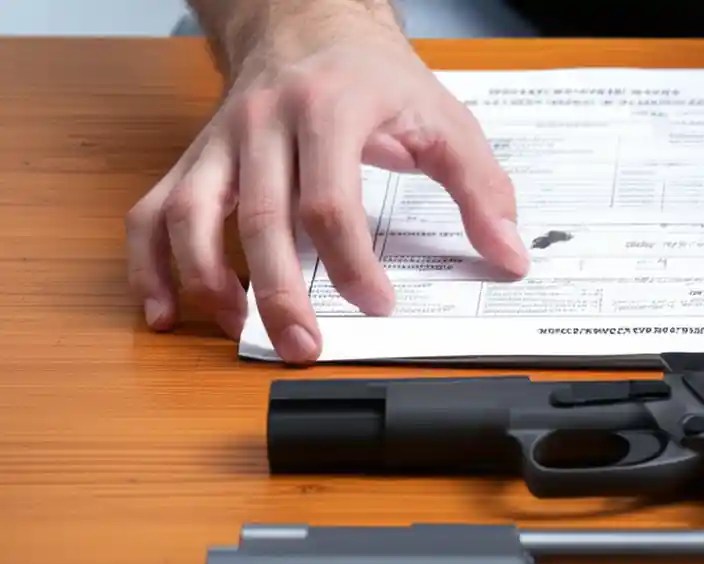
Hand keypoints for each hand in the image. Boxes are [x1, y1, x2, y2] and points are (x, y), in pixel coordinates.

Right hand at [125, 16, 527, 363]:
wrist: (309, 21)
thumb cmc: (376, 78)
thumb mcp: (444, 121)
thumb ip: (482, 189)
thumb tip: (510, 257)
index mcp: (329, 110)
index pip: (330, 201)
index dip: (352, 263)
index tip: (379, 304)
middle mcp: (264, 123)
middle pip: (259, 219)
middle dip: (279, 293)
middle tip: (304, 347)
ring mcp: (221, 141)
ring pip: (190, 214)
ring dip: (206, 282)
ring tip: (236, 331)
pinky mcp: (195, 158)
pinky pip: (152, 210)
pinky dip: (150, 264)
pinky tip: (165, 311)